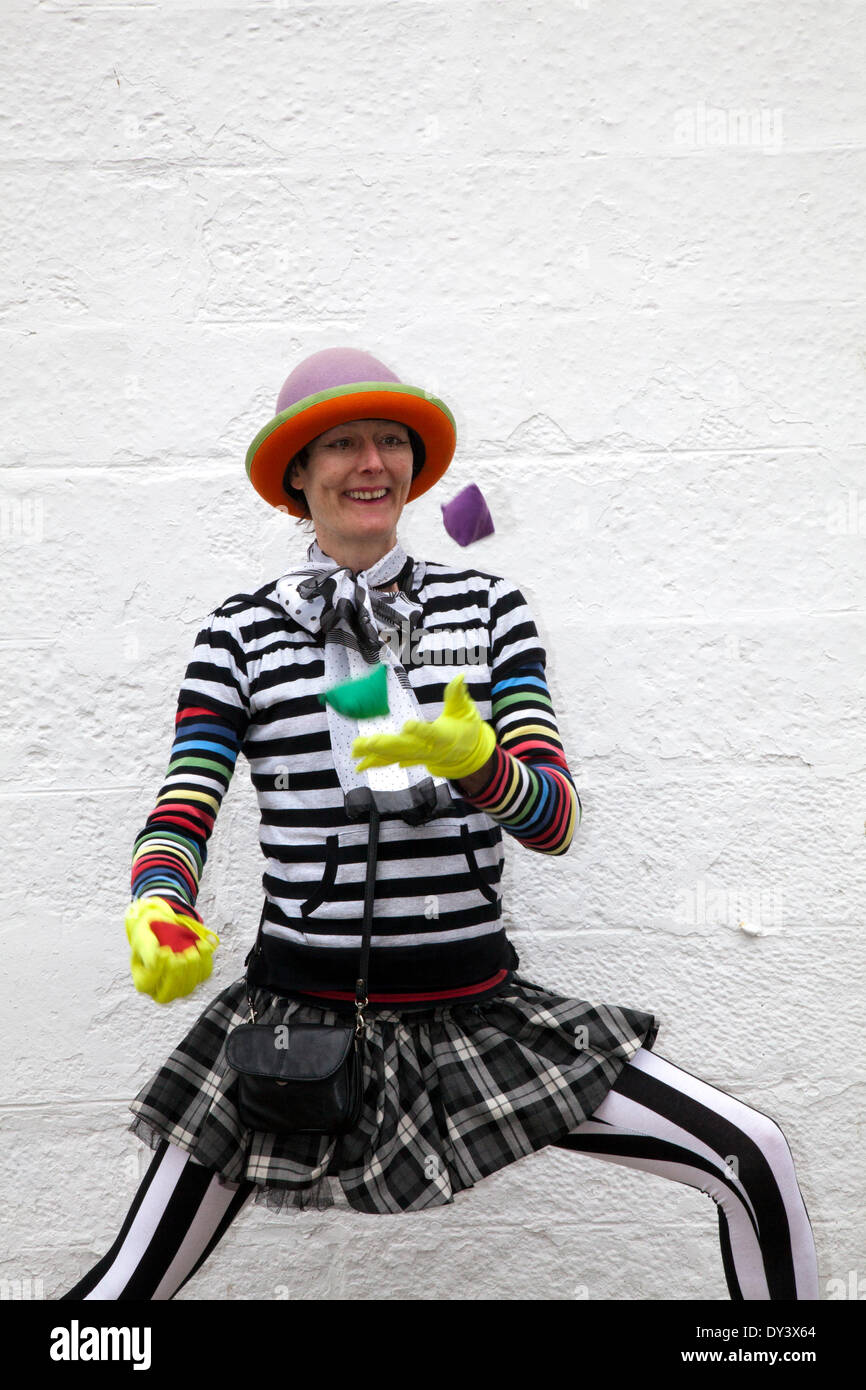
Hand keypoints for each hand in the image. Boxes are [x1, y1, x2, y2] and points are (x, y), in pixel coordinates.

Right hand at [125, 896, 219, 1004]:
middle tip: (179, 956)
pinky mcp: (194, 978)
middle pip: (167, 994)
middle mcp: (158, 987)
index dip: (156, 970)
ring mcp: (178, 985)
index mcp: (142, 979)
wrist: (162, 928)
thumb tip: (152, 963)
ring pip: (187, 988)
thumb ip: (146, 949)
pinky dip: (205, 960)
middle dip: (175, 974)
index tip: (165, 950)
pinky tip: (201, 945)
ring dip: (192, 968)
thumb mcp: (142, 937)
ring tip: (191, 949)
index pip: (146, 984)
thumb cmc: (149, 935)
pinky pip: (203, 975)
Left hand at [351, 673, 495, 780]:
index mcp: (444, 737)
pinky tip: (359, 765)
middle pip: (406, 748)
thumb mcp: (465, 710)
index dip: (420, 731)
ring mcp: (418, 756)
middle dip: (387, 745)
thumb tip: (460, 676)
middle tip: (370, 742)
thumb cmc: (465, 728)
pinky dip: (374, 763)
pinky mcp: (410, 758)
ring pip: (394, 755)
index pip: (431, 734)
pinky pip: (391, 761)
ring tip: (356, 749)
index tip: (407, 725)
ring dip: (374, 753)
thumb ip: (458, 695)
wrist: (466, 754)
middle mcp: (429, 750)